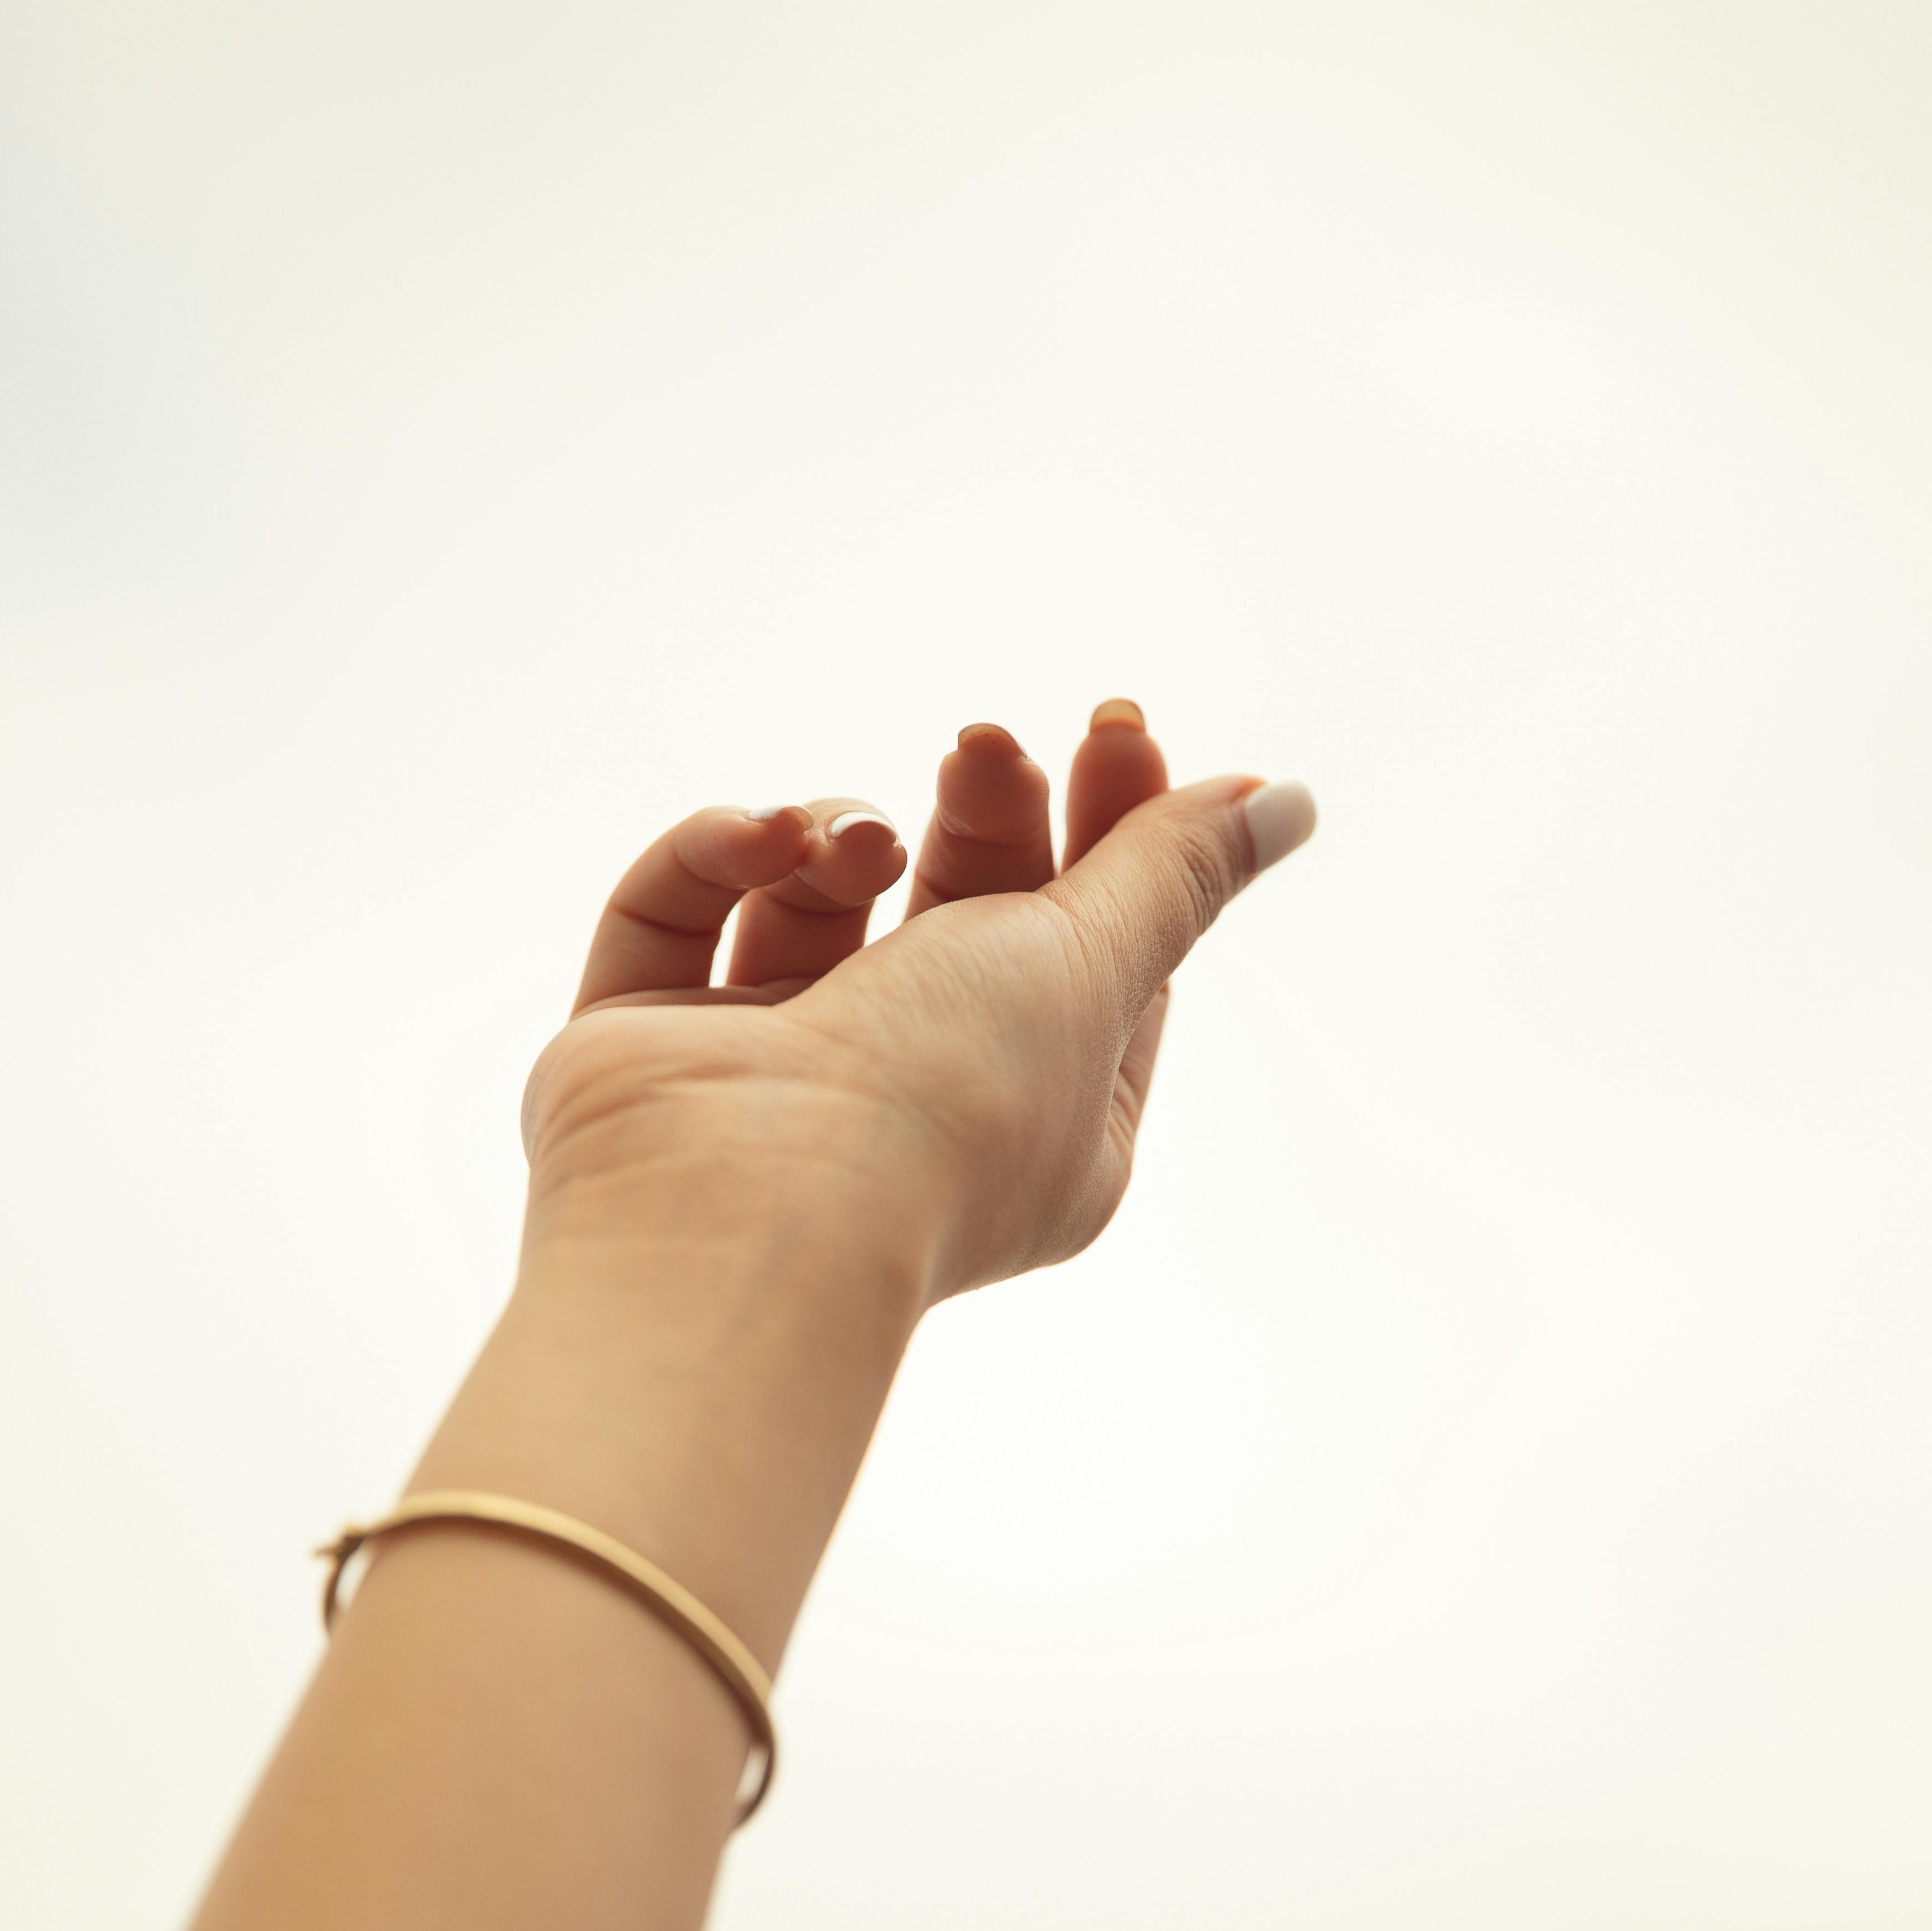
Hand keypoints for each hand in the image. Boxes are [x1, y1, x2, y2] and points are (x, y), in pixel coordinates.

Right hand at [519, 707, 1314, 1303]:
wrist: (742, 1202)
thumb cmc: (940, 1107)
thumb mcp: (1091, 966)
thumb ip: (1172, 872)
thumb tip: (1286, 798)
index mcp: (1042, 1125)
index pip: (1098, 954)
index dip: (1114, 834)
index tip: (1116, 728)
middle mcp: (905, 1105)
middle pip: (961, 911)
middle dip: (985, 815)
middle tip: (988, 745)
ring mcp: (767, 1075)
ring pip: (815, 898)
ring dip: (844, 835)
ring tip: (851, 842)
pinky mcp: (645, 1041)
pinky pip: (680, 909)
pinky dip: (720, 853)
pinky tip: (762, 841)